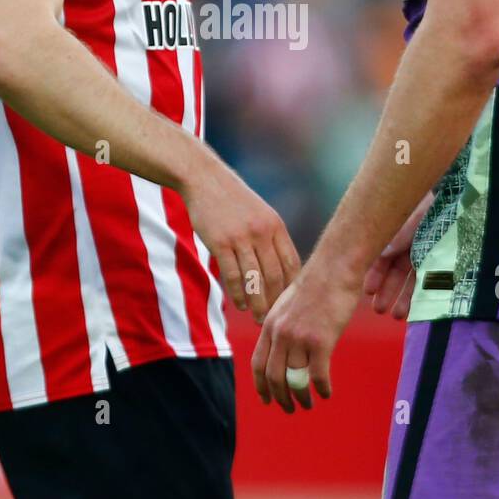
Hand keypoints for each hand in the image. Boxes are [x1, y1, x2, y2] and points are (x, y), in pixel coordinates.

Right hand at [181, 156, 299, 321]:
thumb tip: (280, 267)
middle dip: (276, 301)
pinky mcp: (220, 242)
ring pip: (255, 280)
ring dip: (258, 304)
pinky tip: (239, 305)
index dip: (293, 288)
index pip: (292, 264)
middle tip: (275, 320)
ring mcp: (241, 237)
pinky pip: (232, 275)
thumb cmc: (232, 200)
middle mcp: (262, 232)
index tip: (291, 305)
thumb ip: (270, 237)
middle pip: (275, 275)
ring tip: (258, 319)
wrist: (205, 179)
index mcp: (275, 226)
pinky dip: (238, 293)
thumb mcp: (260, 213)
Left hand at [251, 262, 360, 413]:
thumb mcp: (287, 304)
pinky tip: (327, 393)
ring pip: (295, 379)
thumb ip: (282, 326)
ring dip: (301, 397)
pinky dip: (322, 388)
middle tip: (289, 408)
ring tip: (309, 404)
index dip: (261, 386)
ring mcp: (299, 338)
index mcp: (270, 324)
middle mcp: (280, 334)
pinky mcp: (320, 341)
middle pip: (274, 377)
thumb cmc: (317, 284)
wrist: (334, 269)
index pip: (258, 363)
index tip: (266, 399)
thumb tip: (285, 348)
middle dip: (280, 398)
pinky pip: (318, 375)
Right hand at [362, 191, 433, 321]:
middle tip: (379, 310)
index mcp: (399, 235)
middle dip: (387, 292)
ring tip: (396, 316)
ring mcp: (428, 254)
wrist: (457, 199)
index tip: (368, 291)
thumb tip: (381, 255)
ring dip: (404, 298)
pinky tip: (418, 309)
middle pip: (395, 273)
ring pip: (412, 280)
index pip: (381, 258)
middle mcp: (412, 246)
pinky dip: (423, 294)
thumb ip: (396, 239)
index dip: (374, 275)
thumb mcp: (410, 222)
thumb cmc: (431, 208)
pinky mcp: (444, 260)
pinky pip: (432, 280)